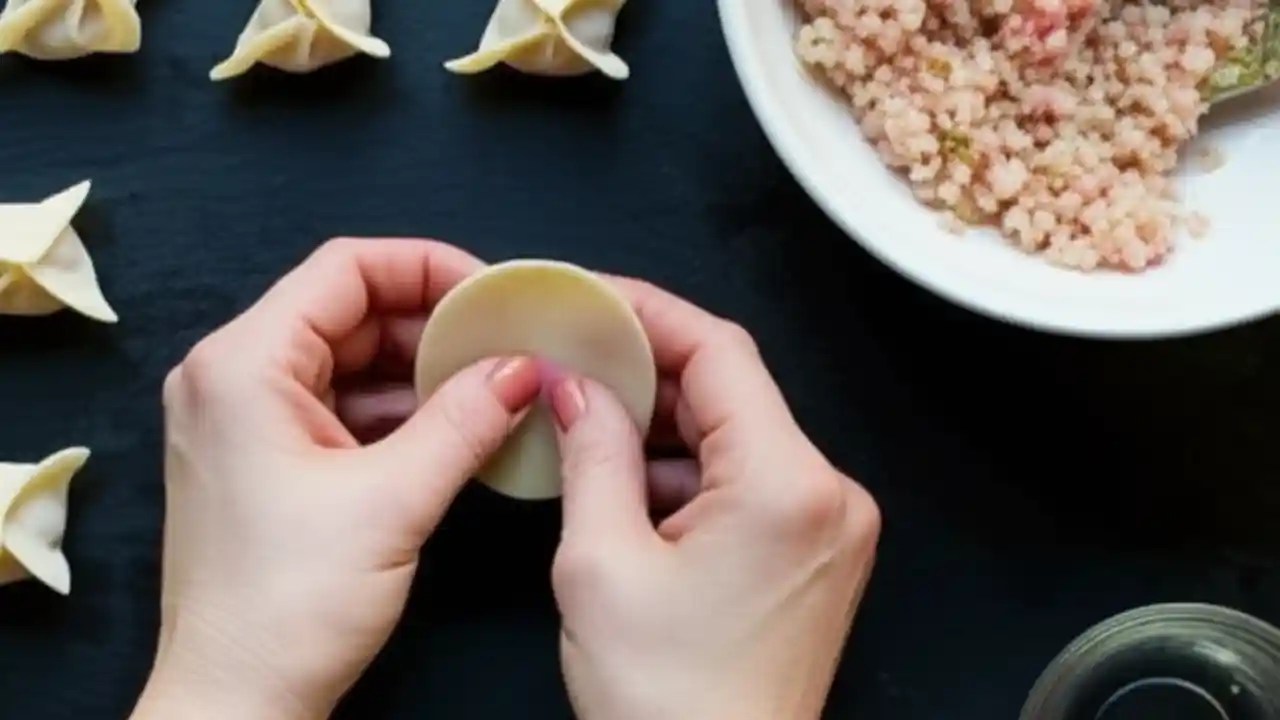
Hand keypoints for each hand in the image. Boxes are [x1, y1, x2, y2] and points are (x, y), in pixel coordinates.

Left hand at [132, 239, 541, 719]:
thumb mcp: (393, 501)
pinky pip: (343, 407)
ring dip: (423, 369)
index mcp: (242, 364)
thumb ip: (465, 421)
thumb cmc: (289, 605)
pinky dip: (401, 410)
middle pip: (349, 310)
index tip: (495, 294)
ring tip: (497, 381)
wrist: (236, 701)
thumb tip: (525, 366)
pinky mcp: (266, 460)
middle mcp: (233, 377)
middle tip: (509, 340)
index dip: (429, 267)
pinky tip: (461, 424)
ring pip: (350, 360)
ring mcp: (246, 420)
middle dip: (435, 322)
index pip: (345, 269)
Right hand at [548, 278, 881, 719]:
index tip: (592, 298)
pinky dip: (691, 468)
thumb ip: (593, 454)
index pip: (720, 352)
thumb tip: (575, 386)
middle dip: (650, 368)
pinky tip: (629, 471)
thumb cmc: (666, 701)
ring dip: (667, 420)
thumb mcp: (599, 564)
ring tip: (590, 411)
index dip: (649, 313)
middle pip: (734, 389)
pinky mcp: (818, 553)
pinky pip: (752, 479)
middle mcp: (828, 494)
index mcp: (784, 485)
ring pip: (740, 433)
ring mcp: (832, 525)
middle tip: (576, 353)